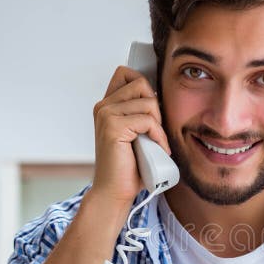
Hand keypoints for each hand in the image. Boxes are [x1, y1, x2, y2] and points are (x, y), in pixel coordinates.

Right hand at [90, 66, 170, 206]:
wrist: (116, 191)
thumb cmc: (129, 165)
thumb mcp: (138, 133)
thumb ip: (141, 112)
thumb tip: (161, 94)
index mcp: (107, 105)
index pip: (126, 73)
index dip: (144, 84)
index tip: (152, 109)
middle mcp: (103, 106)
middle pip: (141, 84)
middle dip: (155, 106)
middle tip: (155, 130)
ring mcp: (106, 115)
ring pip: (148, 103)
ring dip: (159, 125)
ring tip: (155, 143)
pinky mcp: (113, 127)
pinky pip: (148, 120)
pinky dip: (159, 136)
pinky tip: (158, 149)